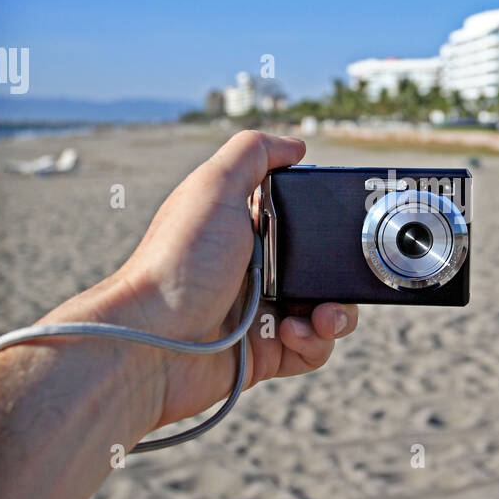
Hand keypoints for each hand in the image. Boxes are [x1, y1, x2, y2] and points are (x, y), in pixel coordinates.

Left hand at [107, 131, 358, 431]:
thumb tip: (297, 146)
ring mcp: (265, 311)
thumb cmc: (177, 261)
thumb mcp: (213, 188)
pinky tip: (292, 333)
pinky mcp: (268, 352)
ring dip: (337, 313)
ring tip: (321, 317)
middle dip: (343, 275)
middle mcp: (258, 268)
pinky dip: (315, 342)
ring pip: (328, 310)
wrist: (152, 341)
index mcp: (247, 227)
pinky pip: (313, 349)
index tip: (346, 226)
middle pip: (324, 266)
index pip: (305, 218)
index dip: (328, 221)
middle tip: (341, 279)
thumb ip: (253, 153)